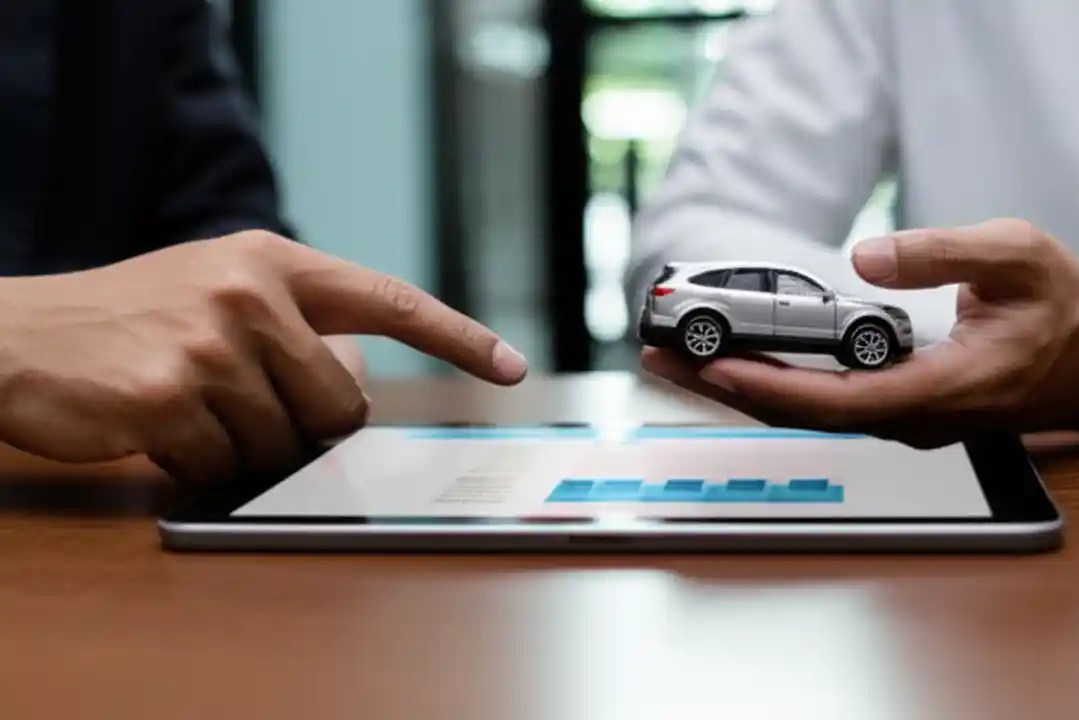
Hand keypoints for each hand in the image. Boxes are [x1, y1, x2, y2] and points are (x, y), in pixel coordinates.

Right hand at [0, 232, 526, 481]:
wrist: (22, 335)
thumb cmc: (132, 320)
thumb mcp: (217, 289)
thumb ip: (294, 325)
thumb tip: (359, 394)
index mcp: (272, 262)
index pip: (388, 300)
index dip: (457, 337)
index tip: (511, 367)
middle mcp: (250, 295)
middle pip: (342, 406)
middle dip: (306, 428)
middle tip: (247, 408)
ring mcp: (210, 344)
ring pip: (285, 444)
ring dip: (244, 448)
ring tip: (192, 410)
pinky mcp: (171, 397)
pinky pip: (228, 468)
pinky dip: (202, 467)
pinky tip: (162, 431)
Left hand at [642, 220, 1078, 446]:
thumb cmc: (1063, 310)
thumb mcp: (1020, 256)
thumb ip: (945, 252)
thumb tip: (868, 256)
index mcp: (940, 390)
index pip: (835, 400)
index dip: (766, 387)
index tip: (710, 367)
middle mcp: (911, 416)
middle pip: (800, 412)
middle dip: (723, 386)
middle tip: (657, 356)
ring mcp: (900, 416)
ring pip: (804, 410)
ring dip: (736, 384)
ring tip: (672, 357)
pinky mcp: (894, 403)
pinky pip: (818, 400)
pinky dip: (768, 380)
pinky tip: (729, 360)